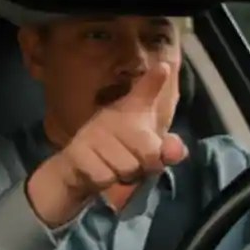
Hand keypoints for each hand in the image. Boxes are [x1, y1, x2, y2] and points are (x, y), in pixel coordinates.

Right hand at [27, 62, 187, 226]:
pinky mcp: (77, 152)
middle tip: (130, 162)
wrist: (73, 171)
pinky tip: (95, 172)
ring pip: (128, 167)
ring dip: (124, 177)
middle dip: (145, 166)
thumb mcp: (145, 152)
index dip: (153, 82)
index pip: (144, 94)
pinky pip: (107, 177)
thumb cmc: (115, 155)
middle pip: (150, 152)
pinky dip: (105, 182)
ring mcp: (92, 134)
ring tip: (111, 167)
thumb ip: (166, 150)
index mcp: (131, 114)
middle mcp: (112, 118)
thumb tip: (176, 151)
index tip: (163, 67)